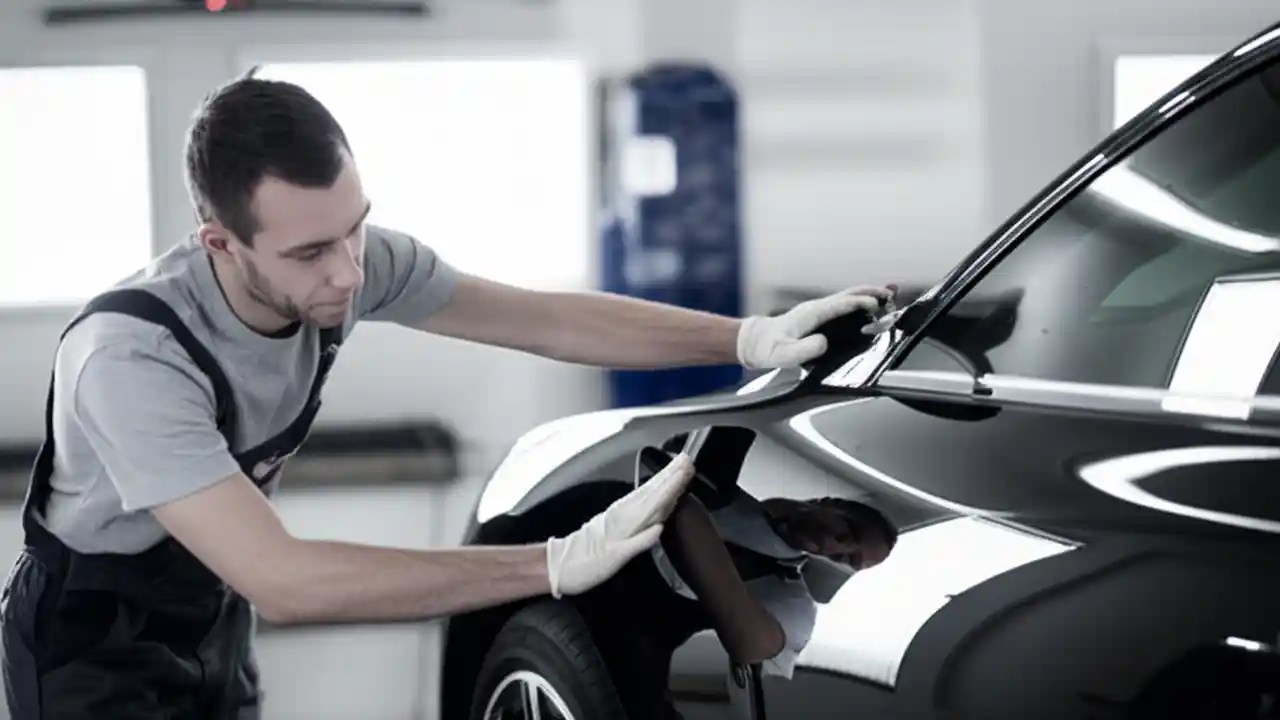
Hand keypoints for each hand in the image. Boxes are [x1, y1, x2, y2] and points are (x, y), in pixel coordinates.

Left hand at [545, 453, 694, 597]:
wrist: (559, 566)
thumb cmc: (585, 566)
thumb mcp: (612, 560)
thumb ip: (637, 543)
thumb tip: (660, 528)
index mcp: (625, 521)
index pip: (654, 499)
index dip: (671, 485)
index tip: (686, 470)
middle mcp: (623, 513)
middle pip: (652, 490)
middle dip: (670, 475)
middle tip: (687, 459)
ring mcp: (618, 514)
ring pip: (646, 492)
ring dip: (663, 479)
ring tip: (678, 467)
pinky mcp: (614, 518)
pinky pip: (639, 500)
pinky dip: (652, 491)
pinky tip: (657, 489)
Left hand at [736, 285, 895, 368]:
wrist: (755, 342)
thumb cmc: (768, 348)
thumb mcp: (783, 354)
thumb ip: (803, 350)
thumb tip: (823, 342)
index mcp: (811, 313)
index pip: (840, 304)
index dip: (858, 303)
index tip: (875, 305)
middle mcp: (817, 308)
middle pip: (848, 295)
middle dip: (870, 293)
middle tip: (891, 294)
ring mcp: (818, 311)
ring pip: (847, 298)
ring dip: (867, 296)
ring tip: (889, 295)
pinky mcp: (819, 317)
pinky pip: (843, 306)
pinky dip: (859, 303)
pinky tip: (869, 307)